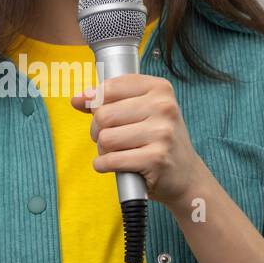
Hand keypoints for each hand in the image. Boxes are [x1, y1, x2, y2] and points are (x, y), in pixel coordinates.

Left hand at [69, 73, 209, 208]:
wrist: (186, 175)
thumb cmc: (158, 140)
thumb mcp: (141, 111)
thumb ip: (108, 102)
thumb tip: (77, 99)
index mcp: (160, 88)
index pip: (110, 87)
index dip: (96, 102)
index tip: (98, 112)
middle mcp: (164, 107)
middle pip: (103, 114)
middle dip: (98, 130)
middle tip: (110, 138)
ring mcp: (162, 133)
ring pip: (106, 138)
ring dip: (102, 150)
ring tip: (117, 152)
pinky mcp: (155, 159)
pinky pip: (111, 160)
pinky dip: (104, 165)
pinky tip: (113, 165)